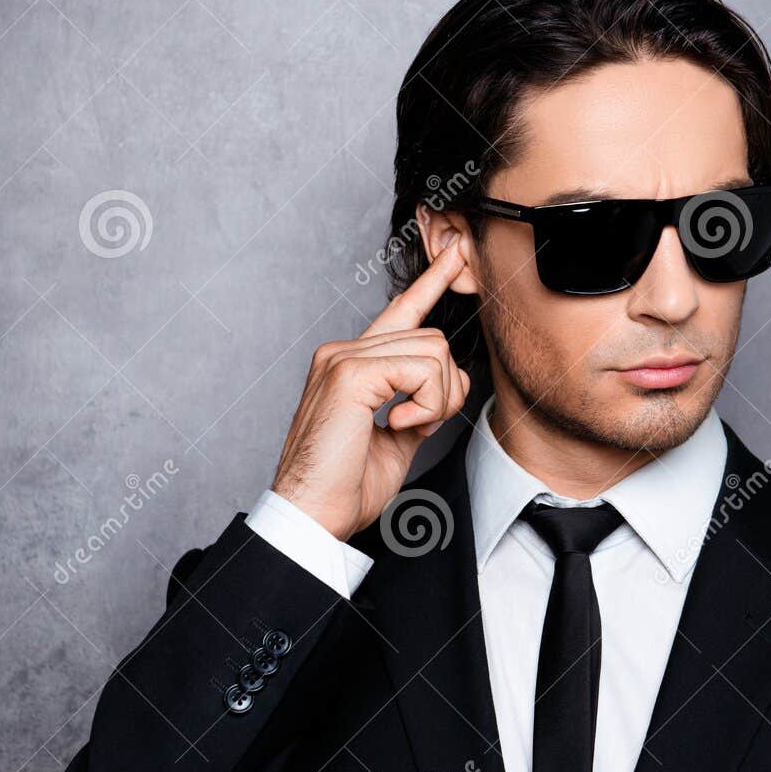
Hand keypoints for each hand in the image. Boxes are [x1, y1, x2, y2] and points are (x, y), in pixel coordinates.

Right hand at [270, 239, 472, 540]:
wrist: (313, 515)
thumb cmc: (345, 487)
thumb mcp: (396, 441)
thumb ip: (417, 407)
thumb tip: (443, 393)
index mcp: (352, 365)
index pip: (400, 312)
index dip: (431, 283)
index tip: (456, 255)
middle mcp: (342, 352)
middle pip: (433, 340)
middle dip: (445, 389)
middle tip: (419, 425)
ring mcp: (342, 358)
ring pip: (434, 351)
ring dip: (437, 398)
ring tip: (405, 427)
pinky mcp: (350, 373)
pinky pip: (423, 370)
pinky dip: (426, 403)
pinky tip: (397, 424)